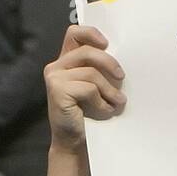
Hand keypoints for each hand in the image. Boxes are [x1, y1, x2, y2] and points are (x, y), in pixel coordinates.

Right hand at [44, 25, 125, 153]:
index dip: (91, 33)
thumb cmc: (88, 114)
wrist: (74, 142)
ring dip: (110, 89)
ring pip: (91, 73)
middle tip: (122, 77)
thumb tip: (121, 60)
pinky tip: (105, 110)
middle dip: (109, 63)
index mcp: (65, 61)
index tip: (107, 44)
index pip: (74, 33)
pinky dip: (102, 101)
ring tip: (117, 102)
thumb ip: (99, 70)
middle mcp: (56, 66)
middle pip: (87, 51)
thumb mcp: (95, 87)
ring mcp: (54, 78)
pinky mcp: (57, 91)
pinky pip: (89, 89)